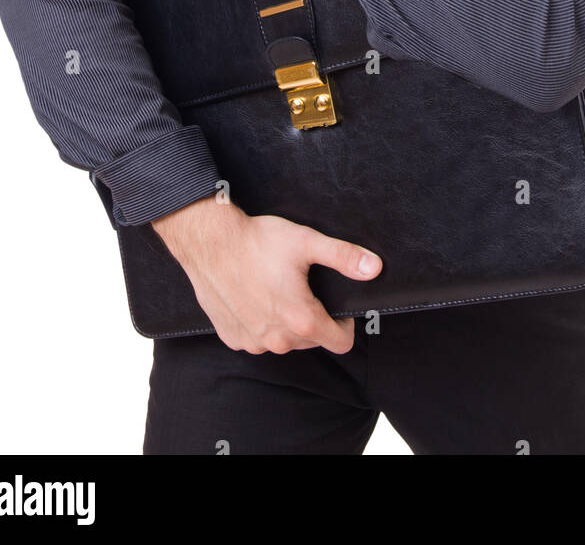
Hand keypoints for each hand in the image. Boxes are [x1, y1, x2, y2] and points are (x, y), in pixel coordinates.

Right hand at [152, 195, 382, 354]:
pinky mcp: (233, 338)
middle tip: (301, 286)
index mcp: (301, 320)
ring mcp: (253, 342)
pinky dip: (261, 323)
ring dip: (286, 322)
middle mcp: (278, 339)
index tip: (334, 303)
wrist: (210, 242)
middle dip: (313, 318)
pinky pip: (258, 338)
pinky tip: (254, 296)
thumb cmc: (257, 241)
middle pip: (312, 340)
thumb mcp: (307, 242)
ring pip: (284, 341)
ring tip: (276, 288)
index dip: (344, 323)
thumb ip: (344, 257)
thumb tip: (374, 268)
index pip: (341, 343)